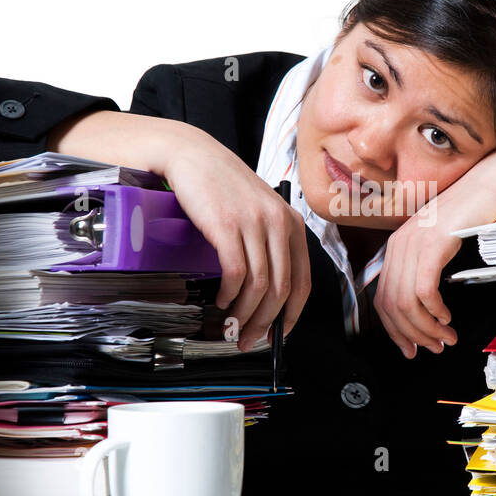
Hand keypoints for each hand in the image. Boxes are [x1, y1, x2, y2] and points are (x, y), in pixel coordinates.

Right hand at [50, 110, 310, 351]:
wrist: (193, 155)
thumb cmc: (222, 187)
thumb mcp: (257, 211)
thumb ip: (267, 244)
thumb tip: (265, 296)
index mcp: (291, 223)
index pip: (302, 282)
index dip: (290, 316)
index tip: (277, 335)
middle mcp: (278, 224)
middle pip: (281, 289)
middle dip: (265, 323)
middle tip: (248, 340)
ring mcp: (254, 224)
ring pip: (259, 286)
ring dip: (245, 315)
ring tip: (231, 325)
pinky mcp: (228, 225)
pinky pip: (236, 273)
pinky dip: (229, 294)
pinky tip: (220, 300)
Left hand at [372, 154, 495, 358]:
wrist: (490, 185)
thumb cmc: (470, 213)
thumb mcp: (439, 243)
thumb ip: (425, 268)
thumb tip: (424, 304)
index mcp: (396, 246)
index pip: (382, 299)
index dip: (394, 330)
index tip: (410, 347)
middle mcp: (399, 244)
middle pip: (391, 305)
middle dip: (411, 335)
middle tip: (432, 348)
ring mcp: (414, 243)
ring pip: (406, 302)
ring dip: (426, 328)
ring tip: (444, 339)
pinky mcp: (432, 244)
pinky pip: (423, 290)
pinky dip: (434, 310)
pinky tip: (447, 317)